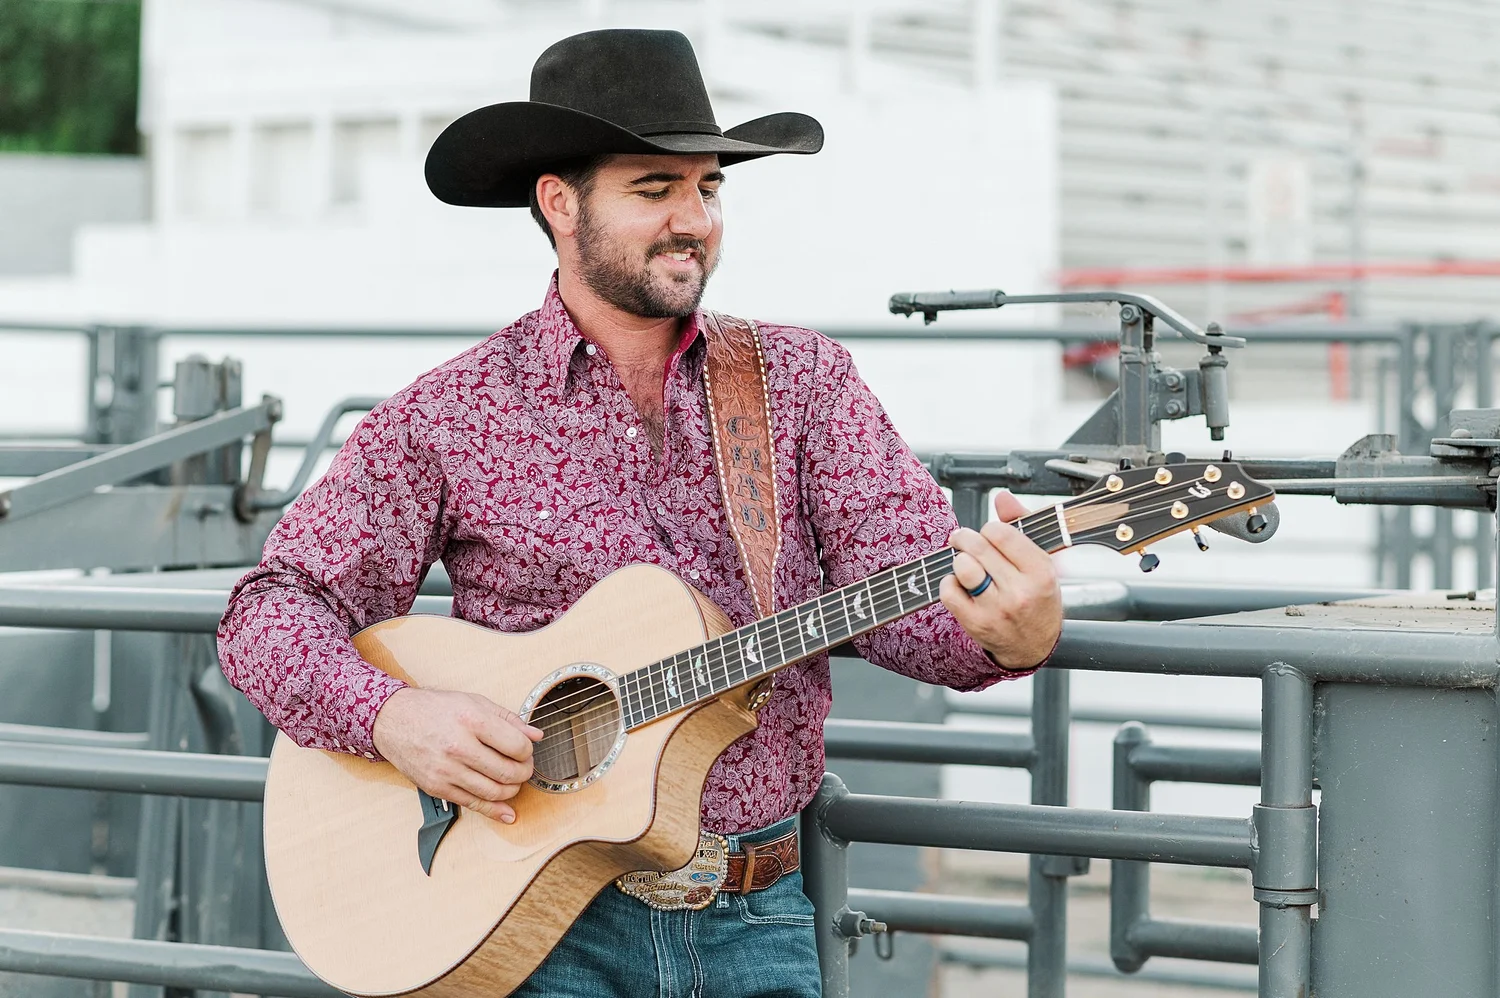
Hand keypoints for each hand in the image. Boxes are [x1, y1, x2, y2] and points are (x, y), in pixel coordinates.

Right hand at [372, 687, 543, 823]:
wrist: (393, 720)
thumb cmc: (435, 709)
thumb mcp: (473, 702)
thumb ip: (508, 719)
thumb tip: (537, 735)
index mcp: (472, 720)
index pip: (517, 746)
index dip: (528, 751)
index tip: (526, 749)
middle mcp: (458, 746)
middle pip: (508, 772)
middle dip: (524, 772)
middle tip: (524, 767)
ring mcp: (446, 770)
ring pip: (494, 792)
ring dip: (512, 790)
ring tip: (513, 781)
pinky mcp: (437, 787)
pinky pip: (472, 804)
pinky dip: (494, 810)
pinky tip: (507, 811)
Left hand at [940, 490, 1063, 669]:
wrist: (1034, 646)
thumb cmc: (1037, 597)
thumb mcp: (1042, 561)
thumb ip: (1022, 525)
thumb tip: (1002, 496)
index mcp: (1041, 572)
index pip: (1001, 533)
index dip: (990, 529)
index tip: (990, 535)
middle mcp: (1020, 592)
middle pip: (978, 547)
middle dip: (965, 538)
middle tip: (962, 539)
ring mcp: (996, 609)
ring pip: (963, 567)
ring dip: (959, 560)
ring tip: (965, 563)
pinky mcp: (976, 623)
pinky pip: (949, 592)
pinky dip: (949, 583)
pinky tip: (960, 584)